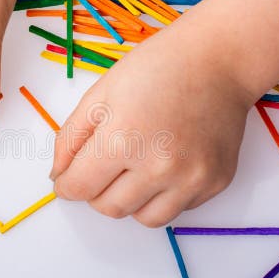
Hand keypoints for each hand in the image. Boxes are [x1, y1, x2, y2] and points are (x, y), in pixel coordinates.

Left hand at [50, 31, 254, 226]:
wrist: (219, 60)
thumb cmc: (157, 68)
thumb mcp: (99, 95)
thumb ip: (70, 139)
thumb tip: (59, 176)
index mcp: (123, 140)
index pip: (80, 188)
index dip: (67, 185)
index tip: (68, 179)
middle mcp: (159, 167)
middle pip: (110, 208)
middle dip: (96, 193)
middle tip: (102, 168)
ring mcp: (191, 179)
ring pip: (144, 218)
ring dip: (130, 200)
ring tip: (134, 168)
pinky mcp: (215, 183)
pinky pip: (178, 208)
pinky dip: (164, 194)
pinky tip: (166, 163)